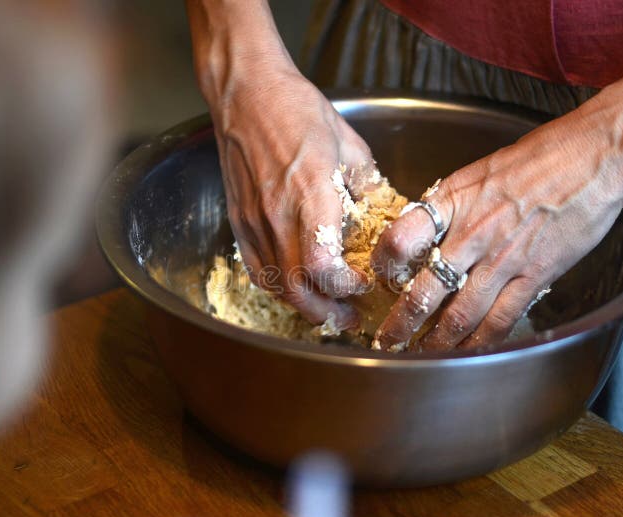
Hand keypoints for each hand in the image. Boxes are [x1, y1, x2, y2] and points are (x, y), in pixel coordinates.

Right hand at [207, 63, 377, 329]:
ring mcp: (254, 220)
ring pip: (275, 284)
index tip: (363, 283)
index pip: (321, 265)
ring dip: (302, 304)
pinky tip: (295, 287)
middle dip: (327, 310)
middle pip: (297, 287)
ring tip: (325, 309)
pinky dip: (278, 287)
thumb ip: (367, 185)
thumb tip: (383, 214)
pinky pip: (256, 268)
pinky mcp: (239, 220)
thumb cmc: (296, 111)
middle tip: (349, 316)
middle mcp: (278, 214)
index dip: (344, 286)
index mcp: (310, 194)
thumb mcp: (349, 144)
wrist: (246, 93)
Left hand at [371, 110, 622, 350]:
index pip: (400, 238)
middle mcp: (470, 234)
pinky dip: (482, 342)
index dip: (384, 263)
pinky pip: (501, 319)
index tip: (379, 278)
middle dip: (401, 322)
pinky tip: (469, 354)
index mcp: (452, 201)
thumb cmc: (541, 156)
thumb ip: (454, 204)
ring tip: (421, 357)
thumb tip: (432, 227)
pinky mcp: (534, 276)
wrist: (594, 155)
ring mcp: (502, 259)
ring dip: (437, 342)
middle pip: (424, 290)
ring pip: (459, 314)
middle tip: (387, 341)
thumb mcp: (480, 171)